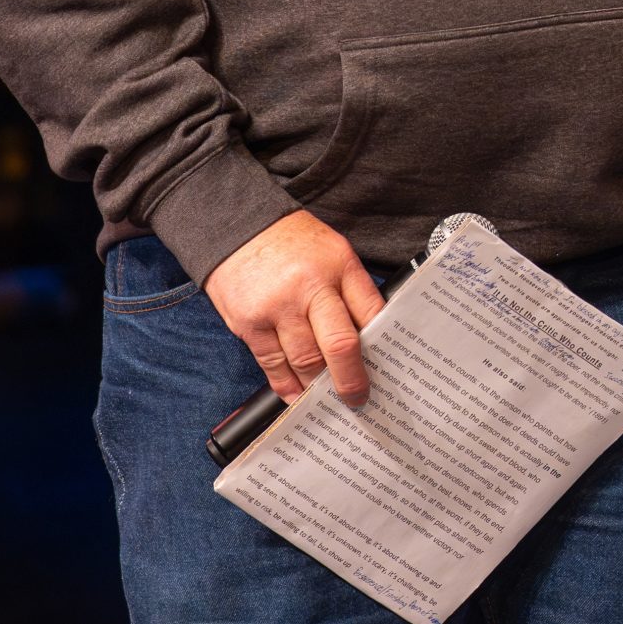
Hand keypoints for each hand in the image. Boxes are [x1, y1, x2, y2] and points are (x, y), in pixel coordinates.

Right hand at [203, 210, 383, 405]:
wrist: (236, 224)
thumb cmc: (291, 242)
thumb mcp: (332, 252)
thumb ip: (349, 290)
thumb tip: (367, 338)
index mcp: (339, 265)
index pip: (371, 313)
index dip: (382, 347)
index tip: (386, 369)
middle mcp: (309, 287)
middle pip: (340, 346)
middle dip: (352, 380)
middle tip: (358, 399)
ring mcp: (277, 307)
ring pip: (305, 362)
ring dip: (318, 387)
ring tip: (327, 400)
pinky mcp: (249, 323)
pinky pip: (272, 365)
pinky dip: (286, 386)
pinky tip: (297, 396)